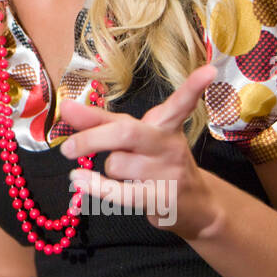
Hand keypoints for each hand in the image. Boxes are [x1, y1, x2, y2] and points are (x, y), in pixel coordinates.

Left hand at [58, 64, 220, 239]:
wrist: (193, 206)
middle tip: (67, 148)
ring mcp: (168, 172)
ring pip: (116, 164)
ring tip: (119, 174)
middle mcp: (170, 144)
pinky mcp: (161, 198)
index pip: (180, 103)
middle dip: (91, 138)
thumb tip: (66, 106)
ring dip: (103, 170)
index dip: (194, 86)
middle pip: (126, 131)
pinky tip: (79, 182)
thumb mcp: (134, 137)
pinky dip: (95, 187)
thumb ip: (100, 121)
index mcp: (166, 124)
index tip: (210, 71)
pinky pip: (121, 192)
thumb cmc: (155, 163)